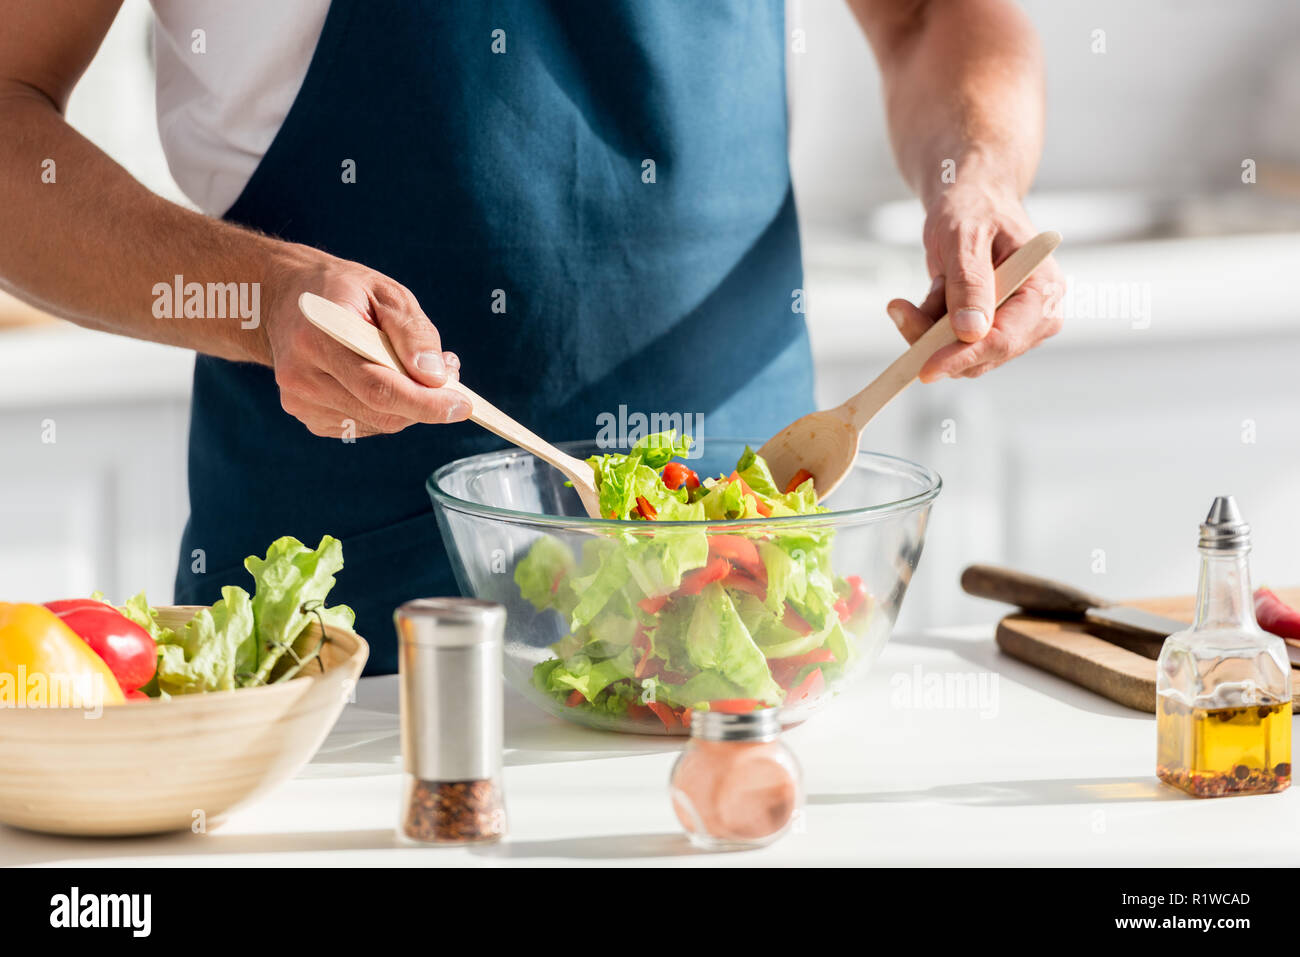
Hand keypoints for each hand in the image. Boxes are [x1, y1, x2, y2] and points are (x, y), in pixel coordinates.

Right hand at [260, 245, 470, 437]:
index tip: (462, 405)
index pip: (378, 388)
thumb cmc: (341, 291)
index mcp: (317, 338)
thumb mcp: (384, 293)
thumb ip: (413, 333)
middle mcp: (300, 376)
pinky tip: (384, 379)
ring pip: (377, 422)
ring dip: (408, 406)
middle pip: (380, 411)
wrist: (282, 299)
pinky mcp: (307, 415)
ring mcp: (300, 401)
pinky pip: (363, 424)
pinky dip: (386, 409)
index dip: (425, 403)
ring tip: (415, 370)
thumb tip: (436, 377)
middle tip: (451, 381)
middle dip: (425, 404)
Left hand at [886, 186, 1063, 380]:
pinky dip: (930, 324)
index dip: (964, 356)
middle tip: (898, 308)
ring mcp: (1012, 326)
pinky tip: (937, 288)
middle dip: (935, 339)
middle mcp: (1034, 316)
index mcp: (1043, 291)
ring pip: (960, 355)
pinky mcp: (987, 330)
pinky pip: (949, 346)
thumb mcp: (966, 236)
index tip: (925, 368)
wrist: (971, 201)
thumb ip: (969, 282)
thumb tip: (971, 332)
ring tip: (935, 280)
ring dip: (930, 327)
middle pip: (981, 355)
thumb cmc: (974, 209)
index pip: (1005, 339)